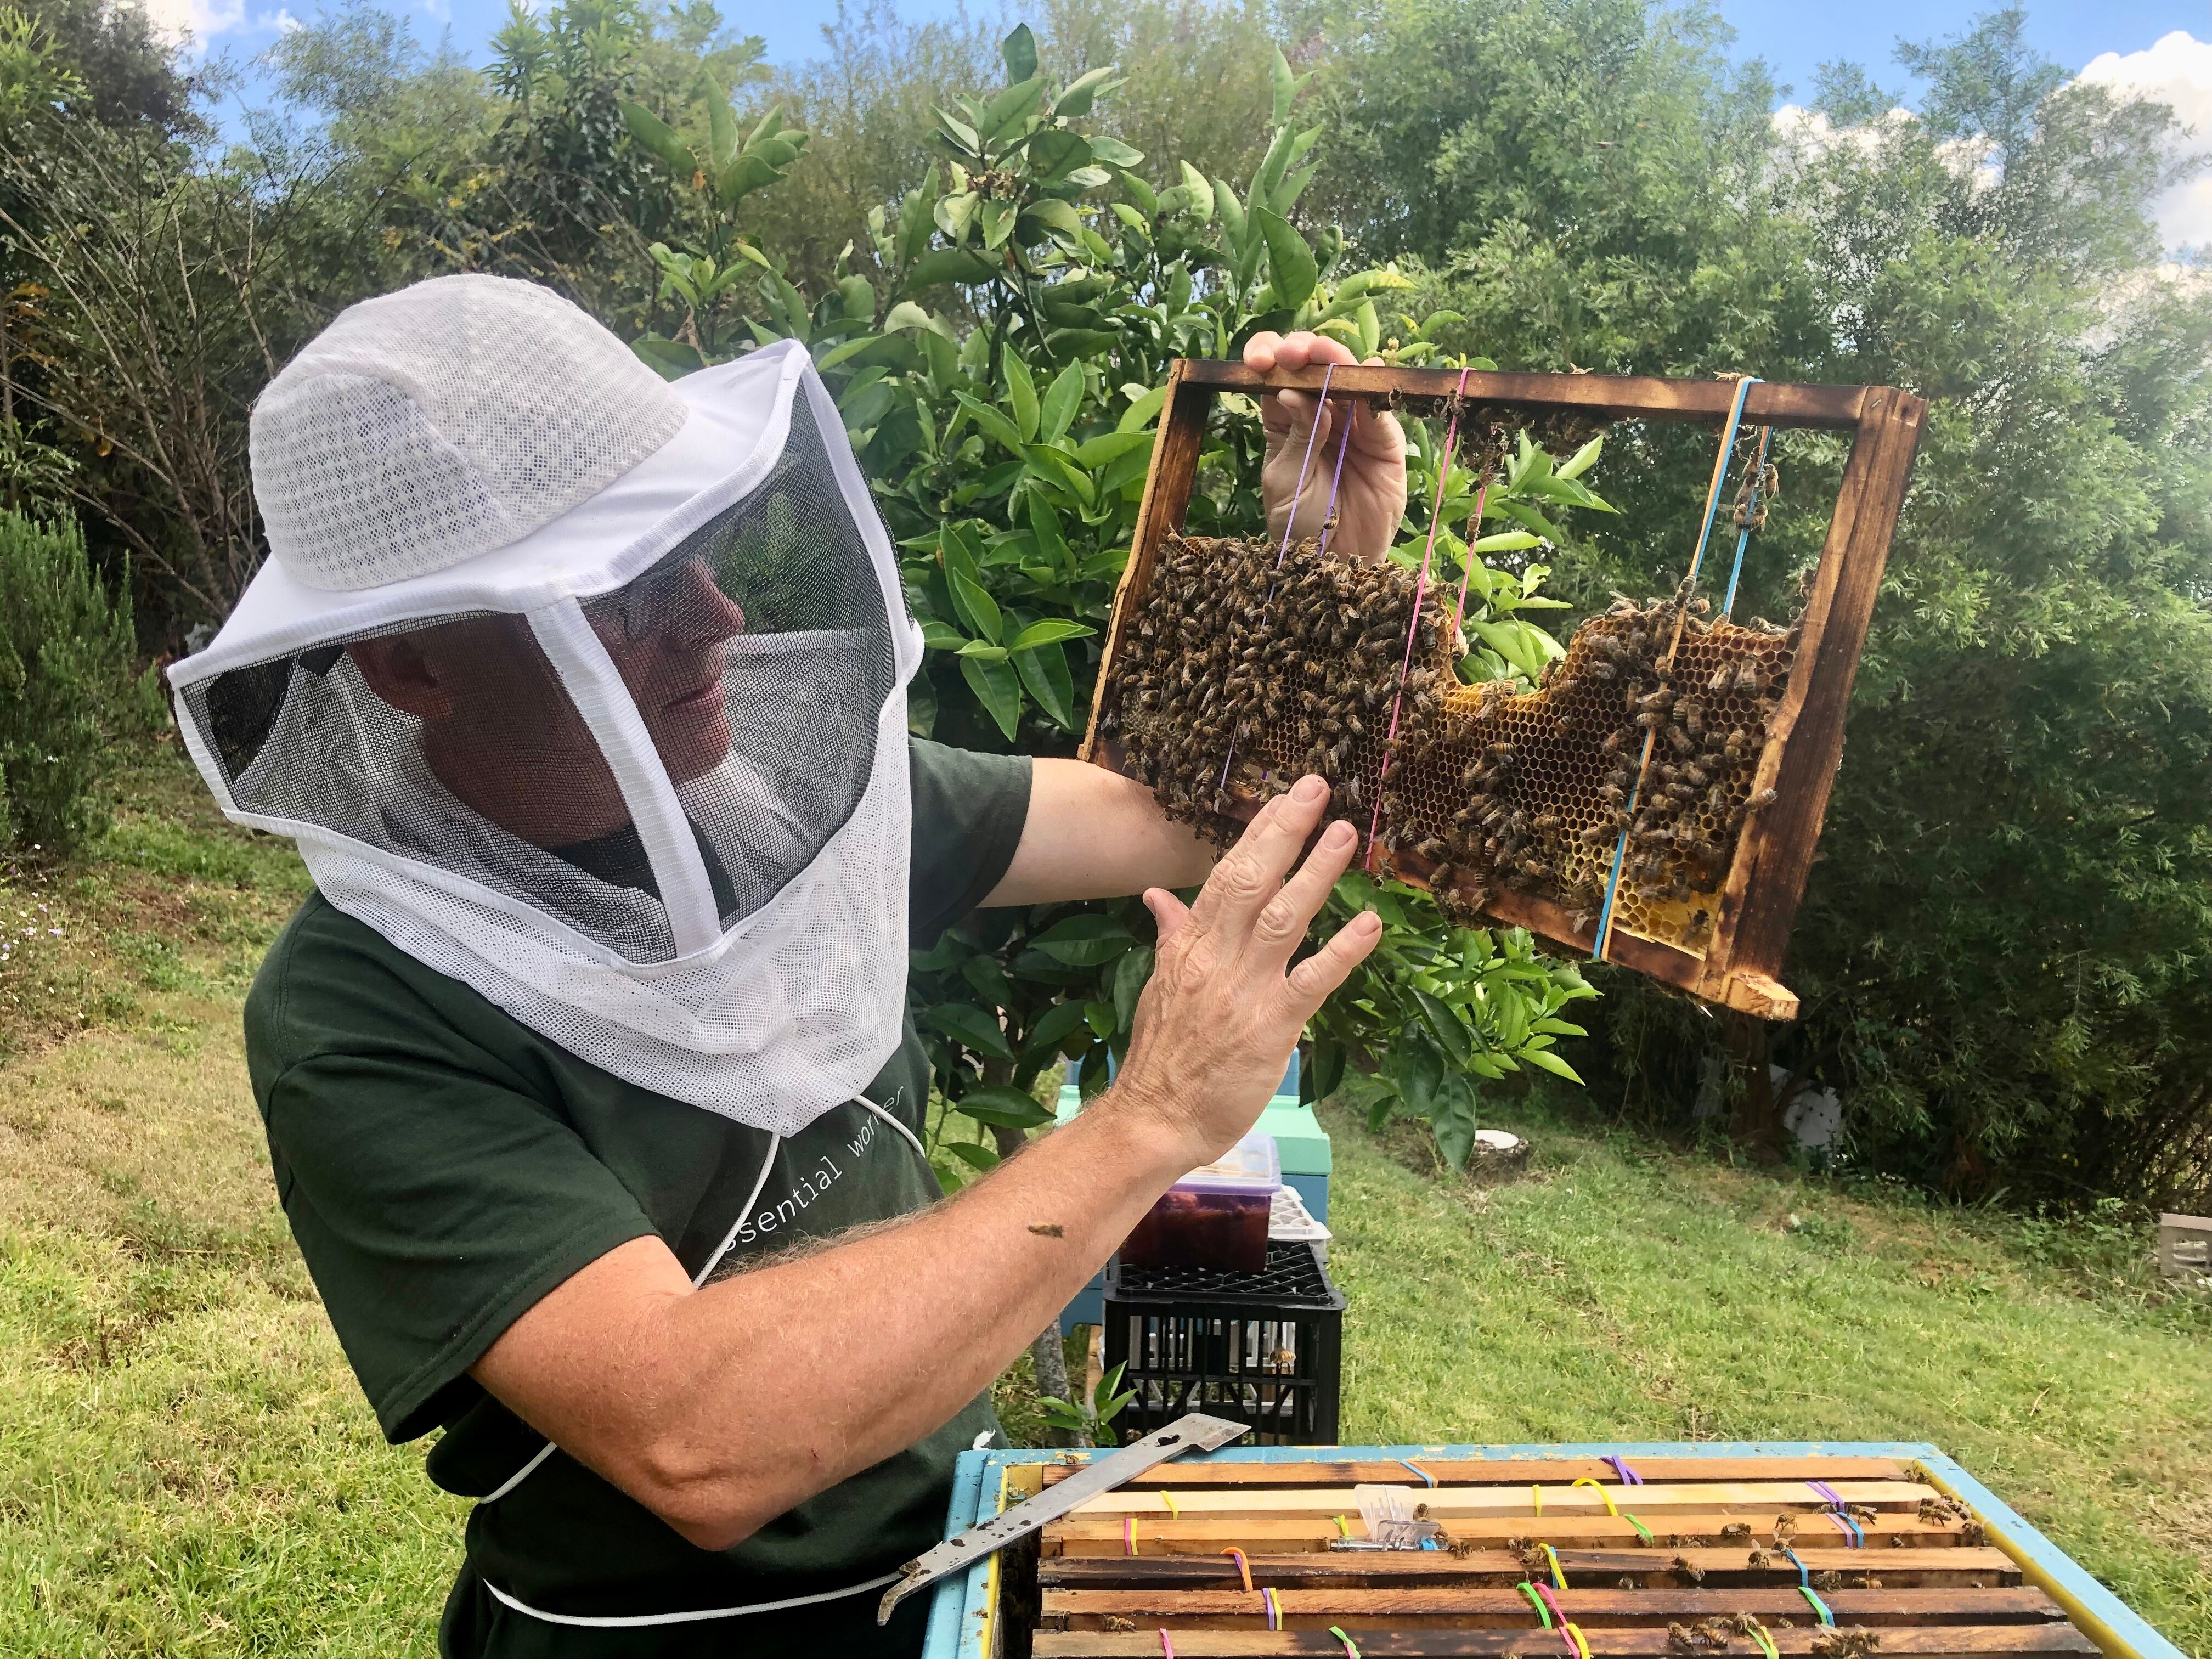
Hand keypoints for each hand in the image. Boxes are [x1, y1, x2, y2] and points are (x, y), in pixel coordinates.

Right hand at [1109, 774, 1381, 1165]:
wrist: (1154, 1117)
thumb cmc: (1162, 1056)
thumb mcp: (1159, 986)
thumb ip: (1172, 936)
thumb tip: (1158, 896)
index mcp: (1190, 946)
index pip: (1225, 875)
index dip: (1257, 833)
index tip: (1284, 796)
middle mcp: (1216, 958)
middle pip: (1252, 880)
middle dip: (1285, 831)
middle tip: (1318, 786)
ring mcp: (1244, 990)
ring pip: (1283, 917)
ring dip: (1317, 873)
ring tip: (1345, 833)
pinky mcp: (1271, 1026)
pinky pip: (1313, 980)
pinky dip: (1344, 950)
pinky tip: (1370, 922)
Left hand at [1244, 330, 1407, 564]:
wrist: (1332, 565)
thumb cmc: (1298, 526)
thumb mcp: (1286, 481)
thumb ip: (1295, 437)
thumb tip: (1293, 392)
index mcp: (1285, 421)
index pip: (1277, 377)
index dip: (1269, 358)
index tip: (1260, 360)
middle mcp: (1320, 415)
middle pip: (1314, 368)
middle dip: (1305, 351)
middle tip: (1295, 353)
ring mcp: (1354, 425)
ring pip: (1349, 379)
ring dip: (1338, 360)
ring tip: (1325, 356)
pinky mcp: (1385, 441)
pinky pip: (1381, 410)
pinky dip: (1375, 390)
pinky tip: (1368, 373)